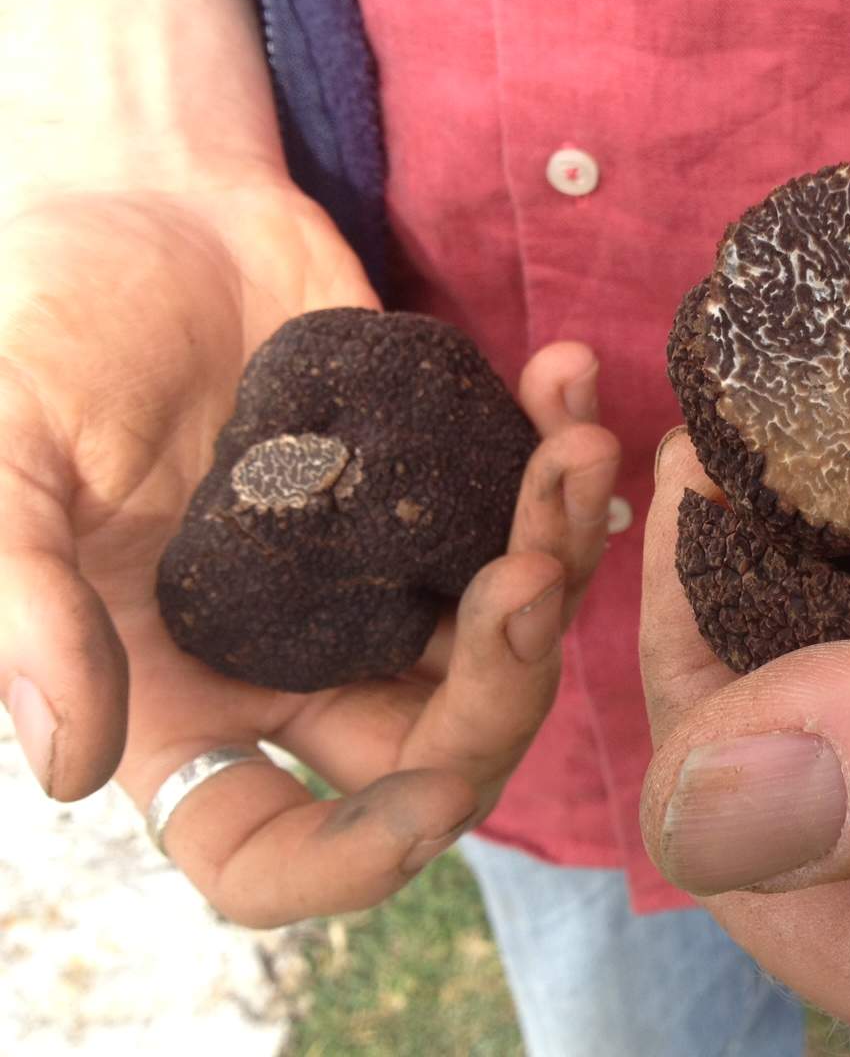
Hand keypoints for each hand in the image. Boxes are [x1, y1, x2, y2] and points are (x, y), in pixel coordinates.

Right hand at [0, 183, 618, 924]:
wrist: (145, 208)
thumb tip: (72, 770)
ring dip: (561, 561)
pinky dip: (562, 467)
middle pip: (435, 753)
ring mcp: (380, 580)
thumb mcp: (2, 456)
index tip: (437, 794)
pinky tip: (565, 387)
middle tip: (530, 566)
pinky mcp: (439, 493)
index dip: (355, 861)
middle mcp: (294, 662)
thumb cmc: (47, 331)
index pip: (269, 851)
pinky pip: (527, 517)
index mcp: (181, 694)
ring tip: (574, 449)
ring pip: (507, 639)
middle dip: (508, 684)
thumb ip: (23, 605)